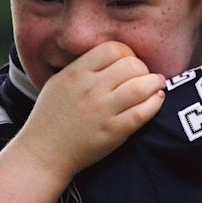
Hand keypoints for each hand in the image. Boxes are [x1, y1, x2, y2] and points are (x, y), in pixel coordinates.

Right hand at [15, 41, 164, 179]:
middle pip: (131, 65)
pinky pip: (142, 112)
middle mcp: (91, 88)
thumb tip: (114, 56)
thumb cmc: (50, 117)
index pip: (113, 49)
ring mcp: (103, 110)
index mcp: (76, 73)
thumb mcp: (59, 81)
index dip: (127, 53)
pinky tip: (156, 100)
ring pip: (141, 86)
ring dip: (155, 83)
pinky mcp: (113, 131)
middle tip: (145, 76)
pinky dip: (155, 103)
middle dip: (143, 68)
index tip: (129, 63)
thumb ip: (83, 67)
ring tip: (157, 84)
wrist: (43, 153)